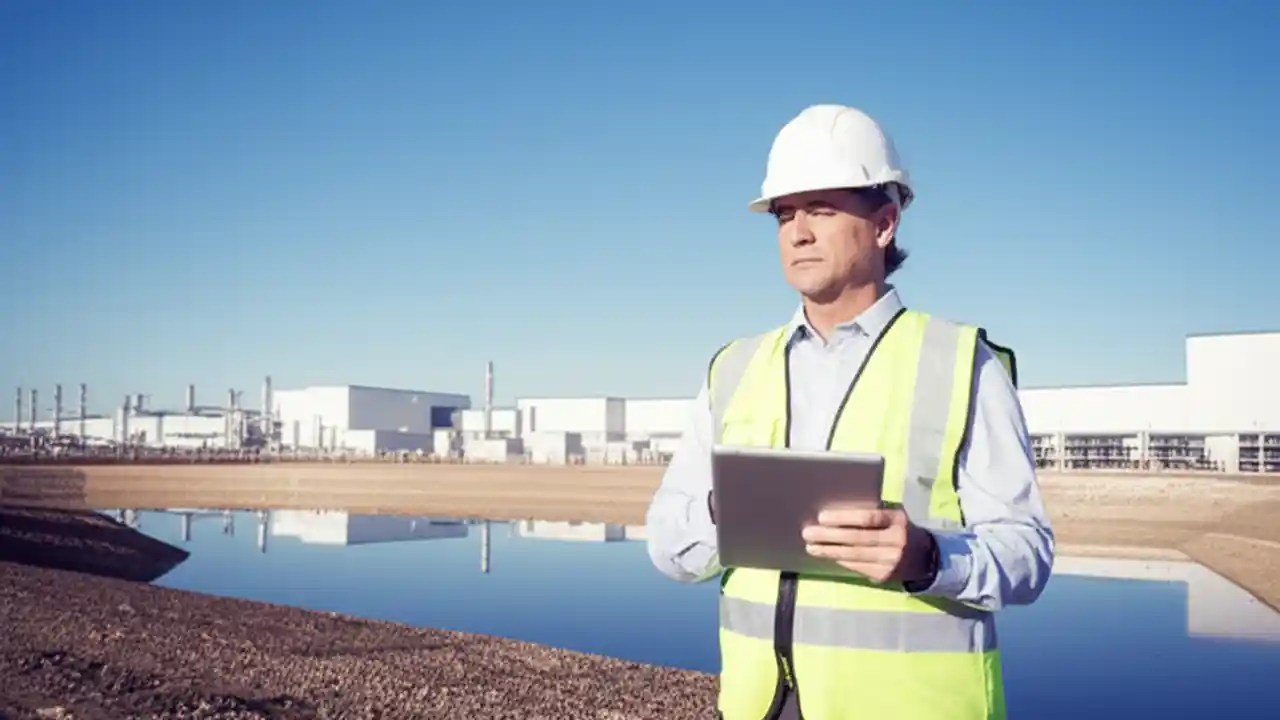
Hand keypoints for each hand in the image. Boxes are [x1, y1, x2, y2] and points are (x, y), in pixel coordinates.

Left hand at [801, 507, 935, 584]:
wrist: (926, 558)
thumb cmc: (899, 529)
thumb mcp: (893, 516)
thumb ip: (872, 513)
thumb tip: (836, 514)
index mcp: (897, 520)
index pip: (868, 518)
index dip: (844, 518)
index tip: (822, 517)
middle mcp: (896, 541)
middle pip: (857, 538)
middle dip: (829, 536)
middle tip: (808, 533)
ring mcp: (891, 561)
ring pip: (854, 555)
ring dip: (829, 551)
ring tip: (811, 547)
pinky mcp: (884, 576)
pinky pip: (857, 567)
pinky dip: (840, 560)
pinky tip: (827, 555)